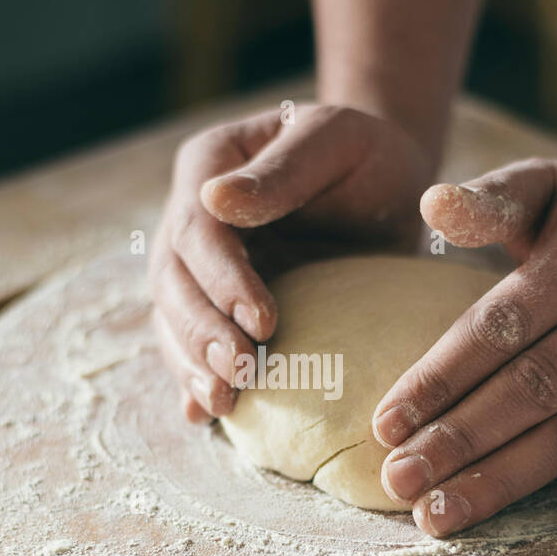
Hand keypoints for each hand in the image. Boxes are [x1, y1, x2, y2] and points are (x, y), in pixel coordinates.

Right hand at [148, 104, 434, 421]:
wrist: (383, 181)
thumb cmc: (365, 153)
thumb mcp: (336, 141)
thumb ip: (283, 170)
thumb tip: (214, 199)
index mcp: (209, 164)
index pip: (199, 230)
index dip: (223, 280)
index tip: (263, 322)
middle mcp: (191, 215)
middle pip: (174, 281)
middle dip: (201, 334)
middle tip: (238, 375)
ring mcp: (199, 264)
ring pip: (173, 318)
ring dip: (191, 364)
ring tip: (221, 403)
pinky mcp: (217, 302)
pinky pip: (192, 342)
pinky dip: (193, 378)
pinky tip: (201, 414)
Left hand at [373, 159, 556, 536]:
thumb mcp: (554, 183)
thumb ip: (492, 198)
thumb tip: (430, 205)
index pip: (506, 324)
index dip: (444, 376)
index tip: (387, 421)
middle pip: (534, 385)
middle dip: (460, 437)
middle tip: (398, 476)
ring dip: (495, 478)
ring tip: (433, 514)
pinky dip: (532, 477)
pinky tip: (483, 501)